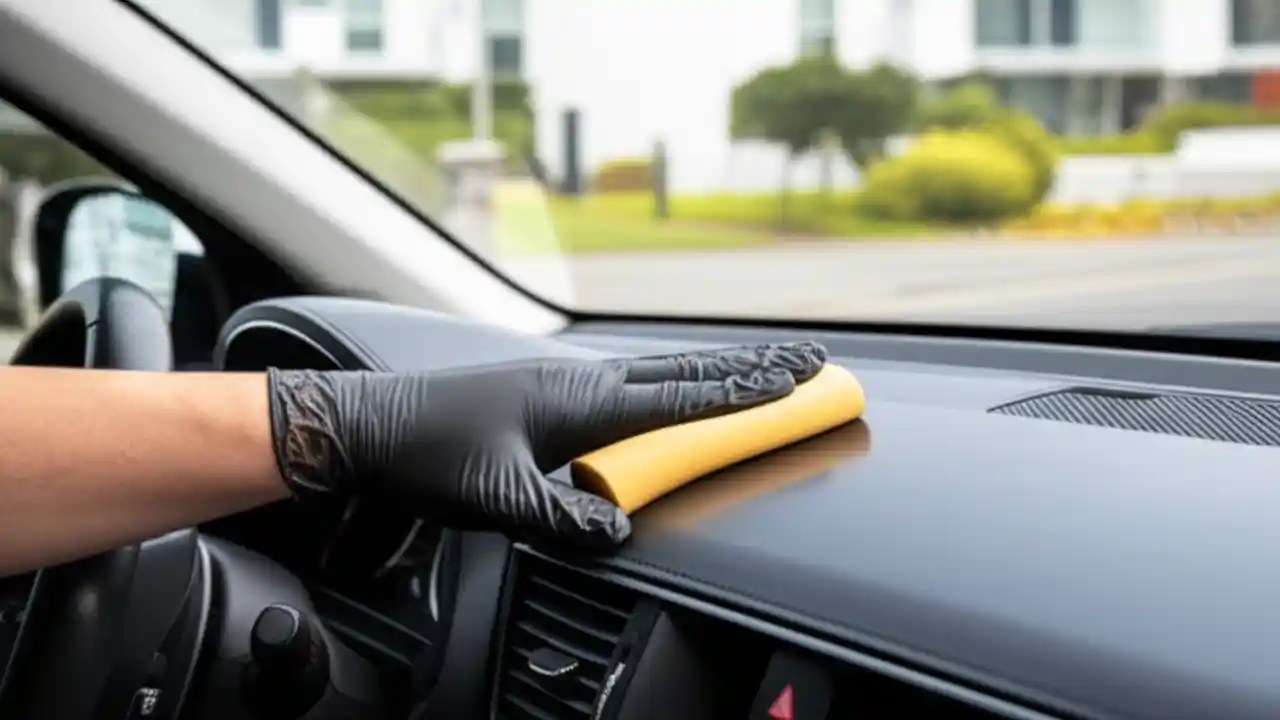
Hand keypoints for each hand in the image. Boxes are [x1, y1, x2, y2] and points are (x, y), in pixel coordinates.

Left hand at [267, 343, 825, 547]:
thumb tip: (618, 533)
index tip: (797, 380)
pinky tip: (672, 390)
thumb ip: (562, 516)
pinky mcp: (544, 394)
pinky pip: (625, 386)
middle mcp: (579, 381)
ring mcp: (561, 383)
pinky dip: (669, 384)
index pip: (678, 398)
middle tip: (807, 357)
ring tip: (758, 368)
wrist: (366, 424)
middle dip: (749, 368)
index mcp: (578, 399)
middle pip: (682, 373)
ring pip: (656, 374)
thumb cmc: (426, 453)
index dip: (741, 393)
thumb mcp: (496, 497)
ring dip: (712, 372)